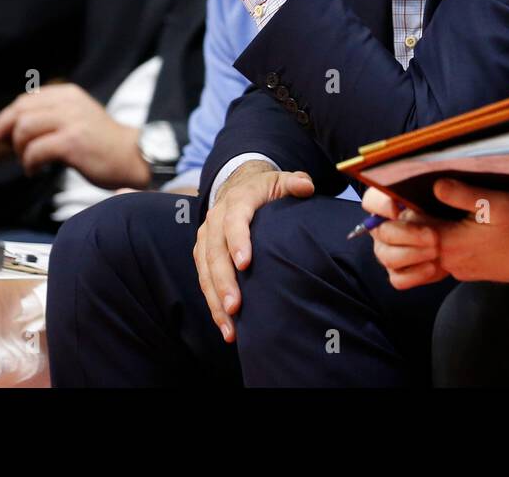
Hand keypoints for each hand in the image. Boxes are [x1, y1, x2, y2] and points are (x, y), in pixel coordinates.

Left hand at [0, 84, 145, 188]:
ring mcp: (72, 121)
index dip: (4, 118)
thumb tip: (8, 131)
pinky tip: (35, 171)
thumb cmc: (103, 144)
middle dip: (2, 131)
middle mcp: (69, 103)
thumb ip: (49, 118)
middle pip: (19, 111)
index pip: (24, 100)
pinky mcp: (73, 142)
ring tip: (27, 161)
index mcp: (68, 94)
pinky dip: (29, 163)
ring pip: (23, 129)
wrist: (134, 157)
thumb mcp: (77, 119)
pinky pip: (35, 151)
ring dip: (18, 149)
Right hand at [193, 161, 313, 341]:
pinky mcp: (202, 254)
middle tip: (236, 307)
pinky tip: (226, 325)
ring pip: (206, 272)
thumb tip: (306, 187)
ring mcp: (206, 239)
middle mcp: (215, 220)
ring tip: (229, 327)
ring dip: (215, 300)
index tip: (245, 264)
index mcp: (237, 201)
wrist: (238, 185)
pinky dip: (213, 303)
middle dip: (224, 282)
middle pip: (215, 253)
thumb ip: (295, 182)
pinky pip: (204, 280)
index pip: (234, 221)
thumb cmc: (265, 189)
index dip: (238, 241)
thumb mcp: (281, 180)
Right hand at [361, 187, 444, 289]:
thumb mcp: (445, 199)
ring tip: (437, 250)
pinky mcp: (398, 273)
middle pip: (381, 232)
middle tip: (433, 235)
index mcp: (388, 205)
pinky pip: (398, 279)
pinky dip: (417, 274)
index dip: (381, 205)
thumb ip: (439, 191)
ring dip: (414, 254)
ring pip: (388, 257)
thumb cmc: (448, 212)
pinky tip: (434, 266)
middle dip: (408, 234)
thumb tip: (440, 187)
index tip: (399, 209)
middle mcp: (382, 229)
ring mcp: (387, 252)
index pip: (371, 200)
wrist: (460, 240)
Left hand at [364, 180, 508, 288]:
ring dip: (404, 250)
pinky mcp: (468, 271)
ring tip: (408, 223)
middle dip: (389, 239)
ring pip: (416, 267)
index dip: (391, 222)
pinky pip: (435, 267)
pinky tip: (435, 233)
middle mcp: (451, 262)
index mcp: (453, 243)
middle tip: (389, 214)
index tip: (385, 203)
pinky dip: (423, 255)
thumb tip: (435, 185)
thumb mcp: (498, 202)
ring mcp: (459, 270)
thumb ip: (463, 194)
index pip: (407, 237)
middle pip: (403, 259)